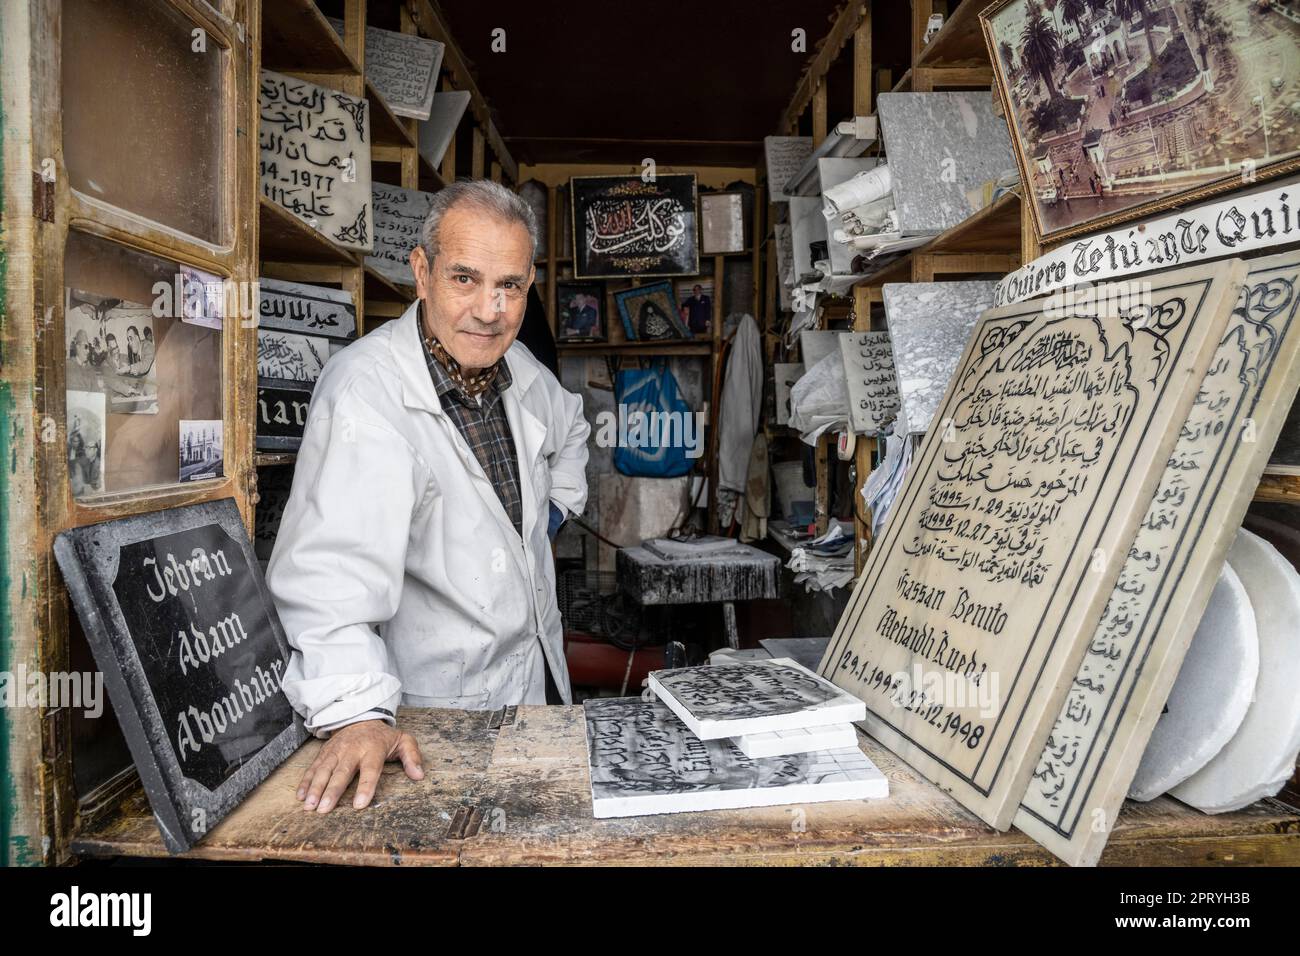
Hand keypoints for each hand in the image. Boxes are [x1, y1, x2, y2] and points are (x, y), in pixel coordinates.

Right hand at [296, 719, 424, 812]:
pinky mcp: (325, 752)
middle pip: (342, 772)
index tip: (359, 804)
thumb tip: (419, 775)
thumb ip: (412, 757)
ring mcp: (336, 751)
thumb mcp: (403, 741)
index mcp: (373, 749)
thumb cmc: (383, 736)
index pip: (370, 770)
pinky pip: (313, 767)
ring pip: (324, 770)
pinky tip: (300, 796)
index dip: (365, 787)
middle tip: (324, 809)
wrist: (360, 716)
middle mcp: (352, 750)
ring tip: (309, 805)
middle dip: (332, 791)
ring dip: (315, 788)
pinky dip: (306, 781)